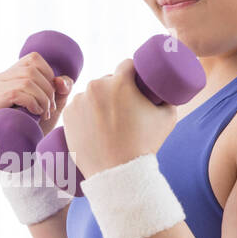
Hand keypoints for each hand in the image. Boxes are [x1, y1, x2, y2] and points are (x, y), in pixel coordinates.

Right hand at [0, 52, 74, 136]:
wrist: (19, 152)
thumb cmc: (35, 127)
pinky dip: (31, 102)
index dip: (49, 75)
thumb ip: (62, 88)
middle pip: (31, 70)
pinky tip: (35, 113)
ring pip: (25, 81)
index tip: (52, 96)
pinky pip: (15, 93)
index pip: (33, 59)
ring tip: (44, 114)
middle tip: (50, 110)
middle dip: (47, 90)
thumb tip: (60, 82)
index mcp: (9, 74)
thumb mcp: (53, 103)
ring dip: (41, 99)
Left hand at [61, 58, 177, 177]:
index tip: (136, 81)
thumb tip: (166, 91)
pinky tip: (93, 124)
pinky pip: (78, 106)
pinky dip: (84, 112)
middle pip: (108, 80)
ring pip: (92, 94)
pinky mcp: (68, 115)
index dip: (133, 72)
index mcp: (120, 82)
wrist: (118, 173)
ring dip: (98, 100)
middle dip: (115, 89)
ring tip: (108, 120)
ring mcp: (79, 100)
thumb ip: (168, 100)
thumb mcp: (167, 118)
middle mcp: (96, 86)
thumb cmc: (144, 146)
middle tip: (123, 107)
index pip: (127, 65)